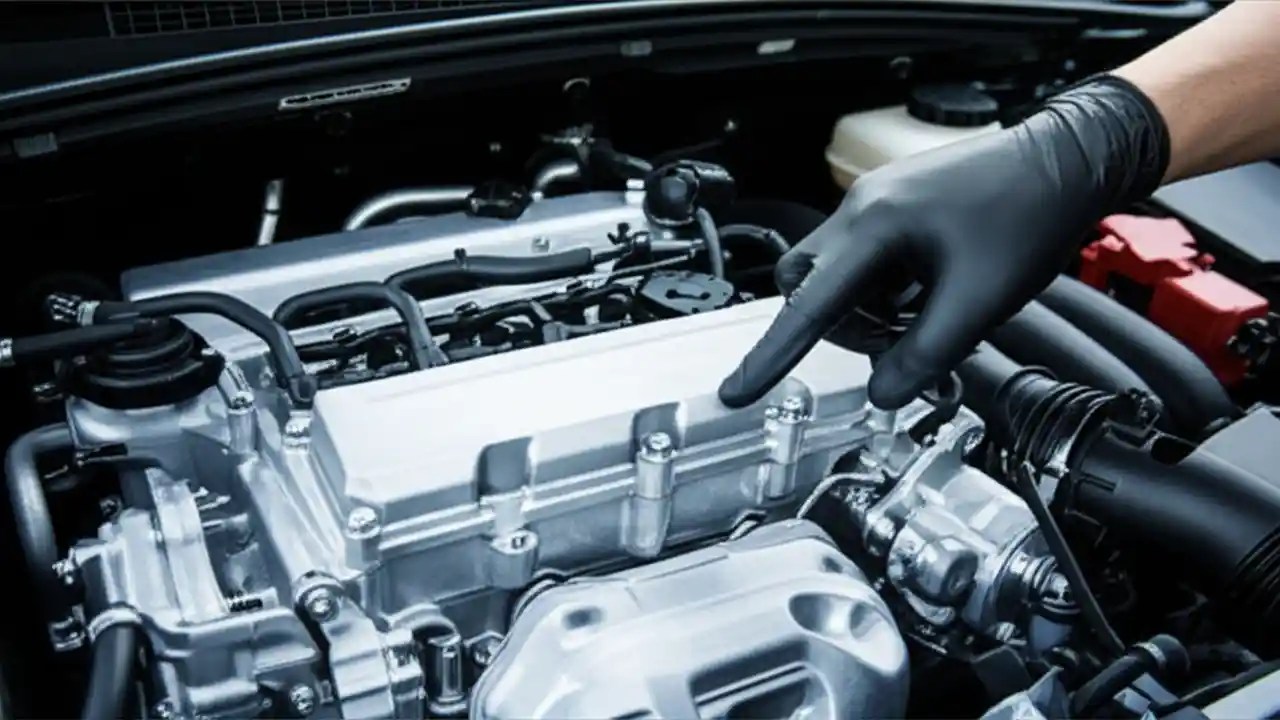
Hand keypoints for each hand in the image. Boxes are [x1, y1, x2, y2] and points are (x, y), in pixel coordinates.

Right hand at [718, 75, 1169, 409]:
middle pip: (810, 289)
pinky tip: (935, 290)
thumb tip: (882, 392)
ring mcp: (877, 204)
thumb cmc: (1027, 215)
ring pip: (839, 276)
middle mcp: (862, 210)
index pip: (807, 307)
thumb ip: (923, 355)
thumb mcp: (978, 302)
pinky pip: (868, 260)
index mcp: (873, 228)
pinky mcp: (896, 206)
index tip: (735, 393)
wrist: (1069, 159)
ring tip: (933, 311)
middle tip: (901, 340)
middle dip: (845, 326)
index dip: (770, 357)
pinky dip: (890, 290)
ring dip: (872, 310)